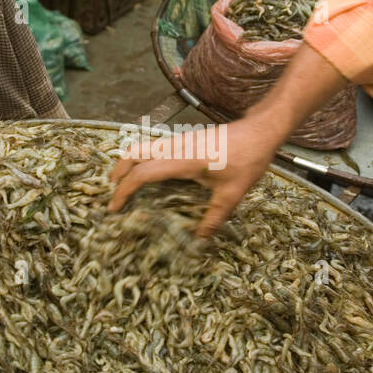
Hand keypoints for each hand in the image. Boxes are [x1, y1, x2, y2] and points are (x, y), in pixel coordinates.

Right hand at [108, 118, 282, 237]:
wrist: (259, 132)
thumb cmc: (247, 160)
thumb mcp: (232, 195)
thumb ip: (214, 218)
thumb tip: (199, 241)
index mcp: (182, 161)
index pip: (142, 173)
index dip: (124, 190)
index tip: (115, 207)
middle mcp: (176, 147)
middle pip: (134, 152)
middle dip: (118, 171)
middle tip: (113, 191)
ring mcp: (180, 140)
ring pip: (144, 146)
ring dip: (130, 163)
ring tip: (127, 183)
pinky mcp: (186, 139)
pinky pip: (157, 147)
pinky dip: (145, 159)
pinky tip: (153, 174)